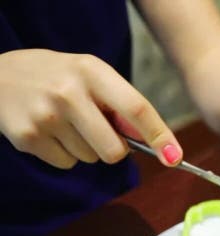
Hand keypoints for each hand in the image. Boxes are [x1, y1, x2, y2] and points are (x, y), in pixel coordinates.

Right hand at [0, 49, 182, 168]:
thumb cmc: (58, 77)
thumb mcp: (90, 75)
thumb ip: (122, 104)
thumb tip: (156, 142)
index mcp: (91, 71)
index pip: (136, 109)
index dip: (159, 136)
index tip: (174, 158)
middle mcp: (69, 92)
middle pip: (114, 149)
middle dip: (114, 150)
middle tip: (97, 131)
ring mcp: (46, 116)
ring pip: (90, 159)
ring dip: (85, 148)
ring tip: (65, 122)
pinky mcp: (28, 137)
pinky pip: (67, 164)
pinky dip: (63, 154)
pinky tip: (49, 130)